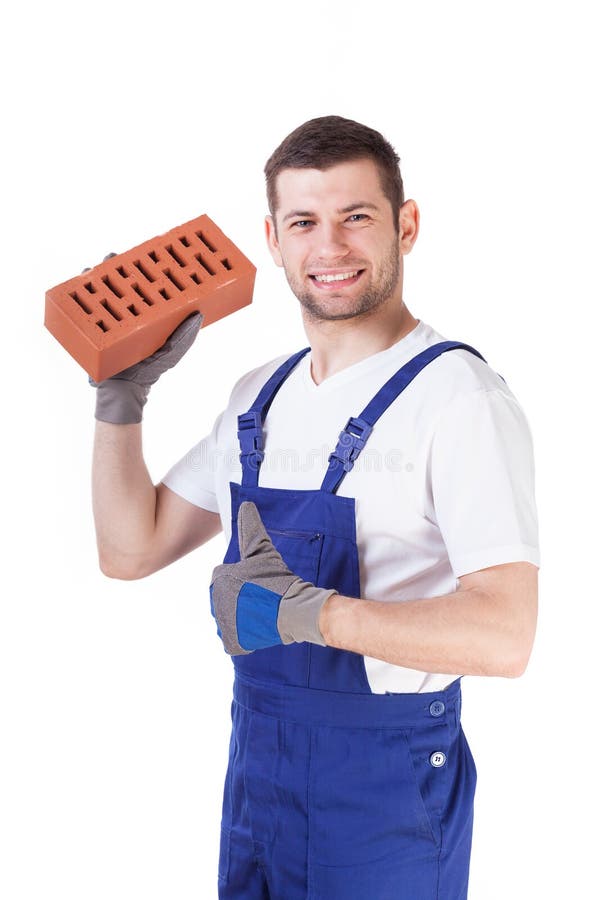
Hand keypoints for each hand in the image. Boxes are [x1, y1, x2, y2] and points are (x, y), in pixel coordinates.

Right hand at [85, 252, 202, 423]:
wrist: (125, 391)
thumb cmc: (151, 371)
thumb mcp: (171, 354)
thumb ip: (183, 337)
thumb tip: (198, 314)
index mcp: (147, 312)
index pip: (147, 284)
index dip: (147, 268)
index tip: (149, 252)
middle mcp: (127, 311)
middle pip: (121, 281)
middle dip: (117, 267)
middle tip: (116, 257)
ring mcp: (109, 317)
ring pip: (102, 289)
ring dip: (98, 275)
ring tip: (97, 267)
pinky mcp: (93, 326)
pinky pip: (85, 307)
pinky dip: (82, 294)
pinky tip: (82, 285)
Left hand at [210, 502, 336, 654]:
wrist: (293, 609)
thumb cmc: (279, 578)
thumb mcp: (263, 550)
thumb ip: (251, 527)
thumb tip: (246, 503)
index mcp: (219, 579)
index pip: (227, 578)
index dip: (246, 581)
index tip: (260, 583)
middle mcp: (215, 601)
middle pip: (228, 599)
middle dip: (244, 599)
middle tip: (264, 598)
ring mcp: (222, 624)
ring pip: (232, 618)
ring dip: (245, 616)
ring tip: (263, 611)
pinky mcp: (231, 642)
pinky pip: (234, 639)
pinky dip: (245, 636)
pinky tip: (258, 627)